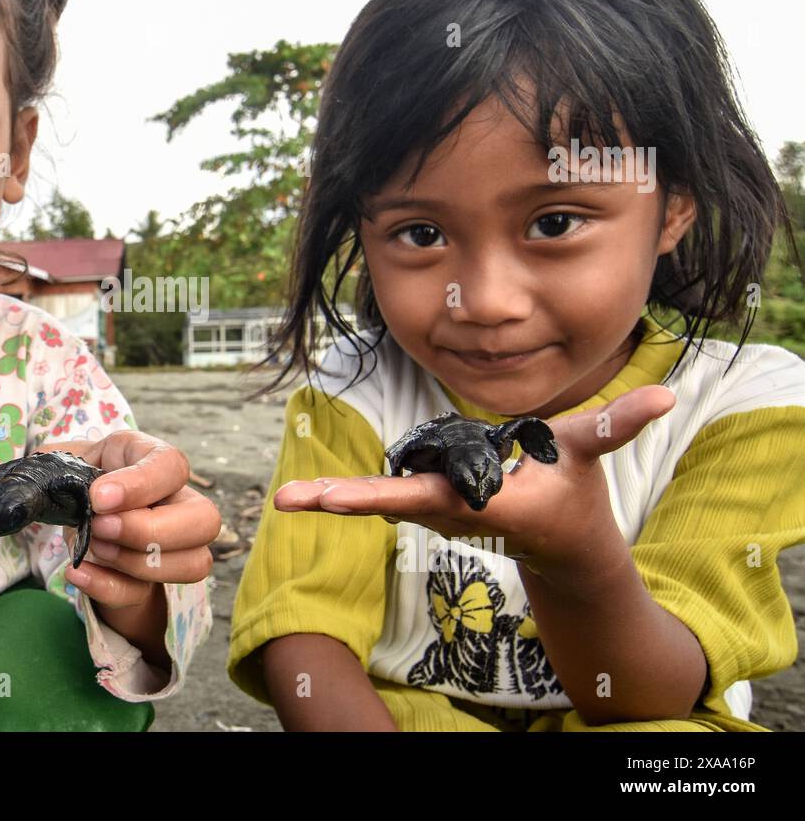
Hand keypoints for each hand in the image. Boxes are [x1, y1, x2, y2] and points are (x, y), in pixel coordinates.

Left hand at [9, 431, 218, 618]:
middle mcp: (176, 500)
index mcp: (151, 458)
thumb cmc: (77, 479)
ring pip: (195, 563)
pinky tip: (77, 574)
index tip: (99, 499)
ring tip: (93, 548)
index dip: (142, 484)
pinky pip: (146, 593)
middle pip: (206, 520)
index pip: (173, 466)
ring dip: (138, 562)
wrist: (77, 513)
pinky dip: (110, 588)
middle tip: (100, 528)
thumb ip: (40, 469)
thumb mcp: (60, 462)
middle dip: (151, 531)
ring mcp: (172, 544)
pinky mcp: (150, 579)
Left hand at [273, 385, 675, 582]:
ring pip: (380, 500)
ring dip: (334, 498)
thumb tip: (665, 396)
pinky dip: (353, 494)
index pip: (422, 494)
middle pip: (384, 501)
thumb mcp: (592, 457)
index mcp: (479, 500)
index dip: (376, 493)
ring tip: (286, 498)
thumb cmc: (577, 500)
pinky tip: (315, 493)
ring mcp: (436, 512)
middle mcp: (449, 510)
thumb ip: (618, 425)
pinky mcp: (432, 505)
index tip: (332, 500)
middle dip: (334, 502)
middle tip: (283, 500)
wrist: (567, 551)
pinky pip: (388, 495)